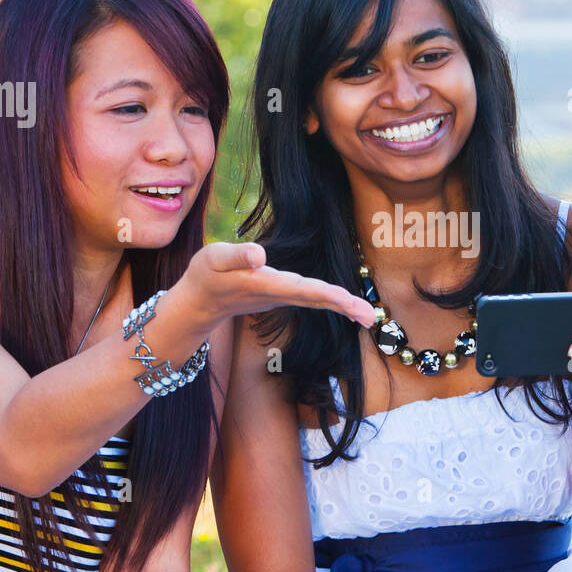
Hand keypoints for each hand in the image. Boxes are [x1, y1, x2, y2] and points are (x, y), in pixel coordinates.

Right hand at [185, 242, 376, 330]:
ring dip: (344, 308)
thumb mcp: (214, 257)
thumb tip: (260, 254)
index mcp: (264, 284)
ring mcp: (282, 298)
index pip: (300, 289)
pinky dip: (333, 303)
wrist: (200, 302)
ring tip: (370, 317)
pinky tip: (350, 307)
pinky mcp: (284, 296)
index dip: (324, 293)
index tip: (346, 299)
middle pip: (316, 300)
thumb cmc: (206, 275)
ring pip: (318, 302)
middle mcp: (278, 294)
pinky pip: (314, 300)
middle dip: (344, 307)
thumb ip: (236, 255)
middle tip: (371, 317)